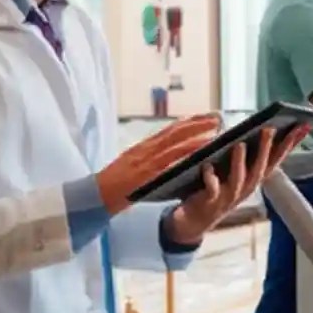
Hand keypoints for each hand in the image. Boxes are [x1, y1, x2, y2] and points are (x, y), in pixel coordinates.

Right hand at [95, 114, 220, 214]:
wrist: (95, 196)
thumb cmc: (114, 183)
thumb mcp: (132, 163)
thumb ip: (149, 157)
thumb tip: (170, 153)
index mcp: (143, 146)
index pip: (170, 129)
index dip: (189, 122)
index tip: (206, 116)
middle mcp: (145, 149)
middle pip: (175, 132)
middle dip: (197, 124)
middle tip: (217, 119)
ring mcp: (145, 162)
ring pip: (175, 145)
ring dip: (196, 138)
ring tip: (214, 135)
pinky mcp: (145, 175)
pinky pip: (168, 164)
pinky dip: (183, 158)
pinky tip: (198, 157)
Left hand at [165, 124, 309, 245]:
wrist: (196, 221)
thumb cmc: (219, 189)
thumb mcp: (239, 171)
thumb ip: (251, 153)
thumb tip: (263, 127)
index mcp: (256, 178)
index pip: (278, 158)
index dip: (292, 143)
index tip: (303, 126)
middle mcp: (247, 188)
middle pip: (261, 167)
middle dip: (267, 149)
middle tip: (270, 128)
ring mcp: (230, 196)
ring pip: (239, 179)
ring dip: (241, 162)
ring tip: (240, 144)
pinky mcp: (211, 201)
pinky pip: (212, 189)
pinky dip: (211, 178)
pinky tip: (207, 166)